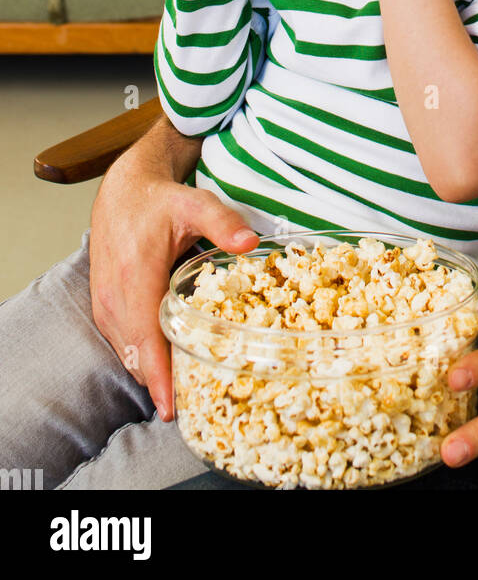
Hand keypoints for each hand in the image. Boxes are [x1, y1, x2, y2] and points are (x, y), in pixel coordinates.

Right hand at [89, 131, 259, 420]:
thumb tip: (250, 244)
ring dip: (152, 376)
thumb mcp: (194, 204)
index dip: (159, 376)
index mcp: (136, 277)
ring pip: (128, 354)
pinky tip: (167, 369)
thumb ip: (223, 223)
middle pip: (137, 356)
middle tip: (195, 409)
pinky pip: (123, 344)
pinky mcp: (105, 307)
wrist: (122, 190)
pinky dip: (143, 360)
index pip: (145, 339)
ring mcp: (106, 305)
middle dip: (162, 386)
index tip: (172, 407)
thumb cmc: (159, 201)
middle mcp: (115, 297)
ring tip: (185, 398)